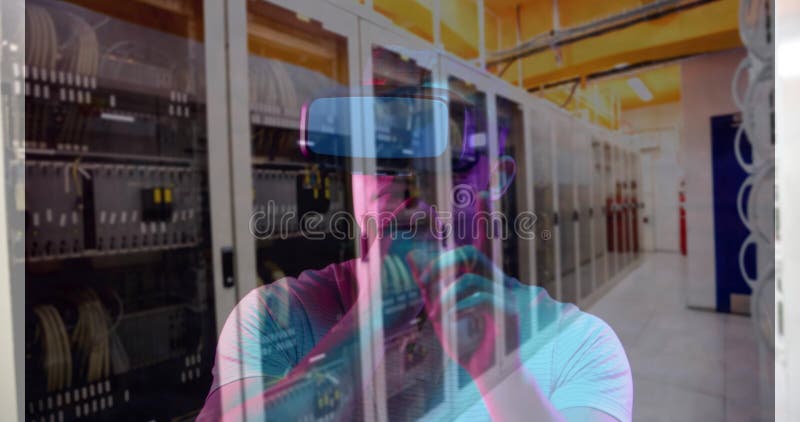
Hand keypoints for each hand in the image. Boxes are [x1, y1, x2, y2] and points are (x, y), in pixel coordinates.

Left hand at [407, 245, 522, 378]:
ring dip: (446, 296)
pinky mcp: (509, 313)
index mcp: (484, 281)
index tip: (421, 280)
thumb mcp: (440, 313)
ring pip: (471, 279)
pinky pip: (482, 299)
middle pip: (471, 254)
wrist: (488, 376)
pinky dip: (460, 307)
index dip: (440, 260)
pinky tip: (450, 319)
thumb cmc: (467, 345)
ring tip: (435, 314)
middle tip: (423, 284)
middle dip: (442, 266)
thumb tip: (412, 255)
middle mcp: (498, 284)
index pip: (463, 254)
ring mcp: (506, 297)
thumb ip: (429, 286)